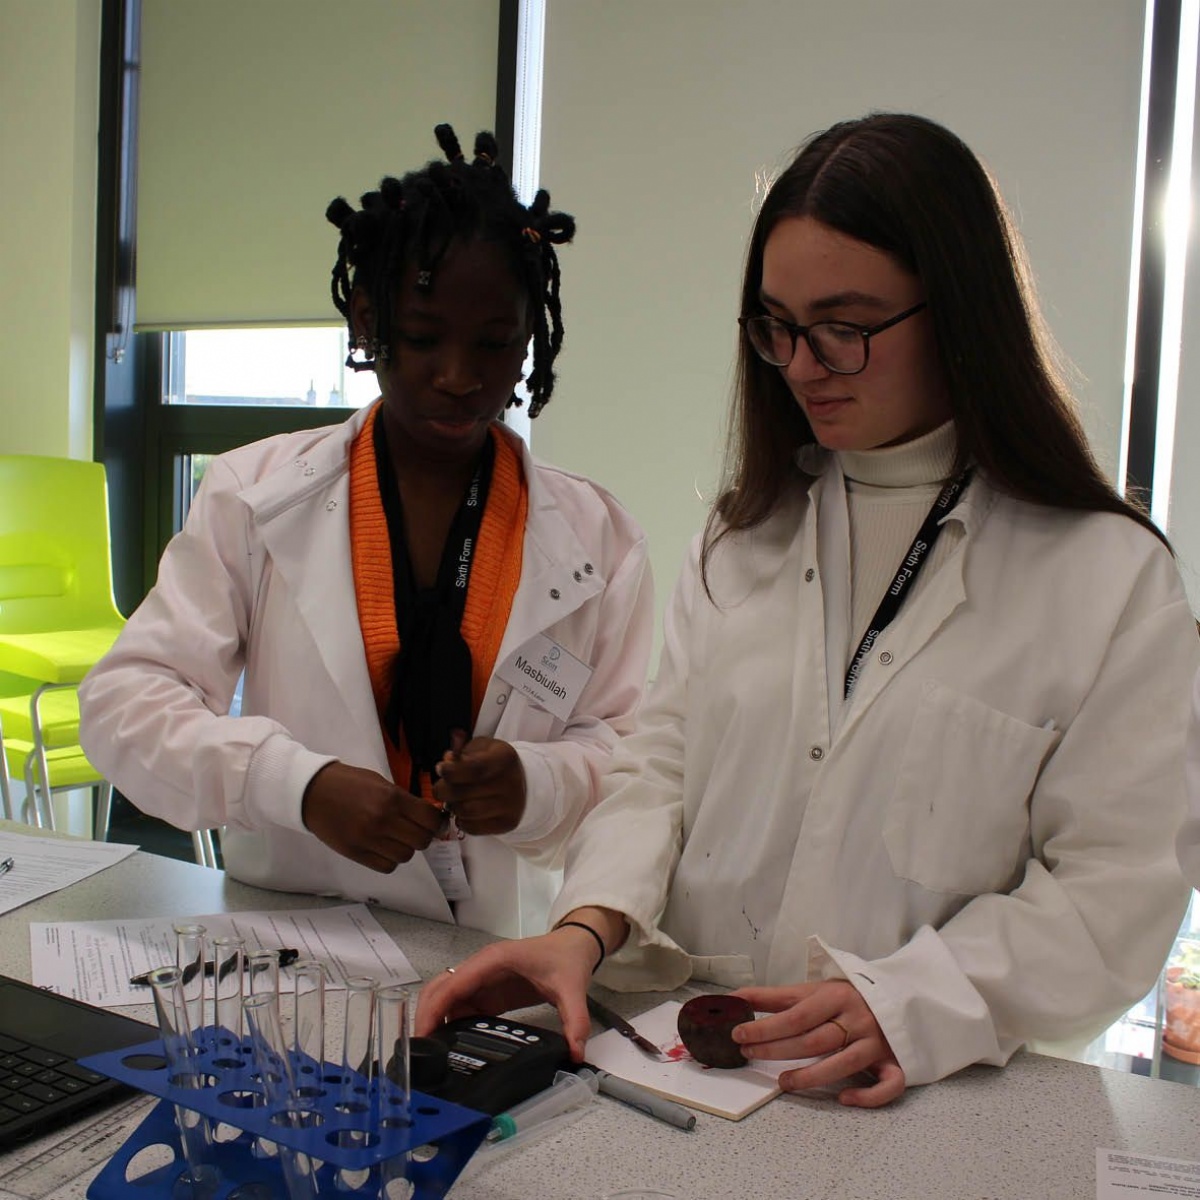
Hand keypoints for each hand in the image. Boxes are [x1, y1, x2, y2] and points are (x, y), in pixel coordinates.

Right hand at [301, 761, 443, 872]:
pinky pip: (387, 867)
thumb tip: (428, 816)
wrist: (312, 792)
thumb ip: (404, 800)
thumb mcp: (380, 783)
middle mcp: (383, 820)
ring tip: (396, 837)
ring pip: (405, 856)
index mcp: (391, 798)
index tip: (435, 821)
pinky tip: (383, 848)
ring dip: (405, 848)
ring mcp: (368, 839)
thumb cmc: (349, 783)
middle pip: (421, 840)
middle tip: (415, 829)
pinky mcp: (355, 854)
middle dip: (423, 835)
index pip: (429, 819)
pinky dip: (390, 859)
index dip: (437, 822)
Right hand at [414, 924, 598, 1058]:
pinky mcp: (488, 992)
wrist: (575, 946)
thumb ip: (575, 1020)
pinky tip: (450, 1046)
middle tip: (421, 1051)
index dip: (435, 1008)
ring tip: (431, 1055)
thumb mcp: (572, 989)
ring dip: (436, 1022)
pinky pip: (461, 1007)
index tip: (423, 1035)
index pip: (454, 983)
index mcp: (494, 960)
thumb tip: (575, 1052)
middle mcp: (481, 968)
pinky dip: (451, 1024)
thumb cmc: (566, 959)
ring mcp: (482, 980)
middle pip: (441, 988)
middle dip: (427, 1016)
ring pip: (447, 999)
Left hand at [434, 735, 525, 834]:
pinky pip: (473, 828)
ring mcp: (510, 806)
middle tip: (442, 787)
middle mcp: (510, 783)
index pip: (473, 769)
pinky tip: (464, 812)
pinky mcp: (507, 823)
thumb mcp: (481, 748)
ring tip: (454, 800)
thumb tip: (446, 763)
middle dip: (444, 790)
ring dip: (452, 806)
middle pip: (464, 793)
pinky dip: (462, 821)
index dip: (450, 771)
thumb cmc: (494, 762)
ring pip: (465, 812)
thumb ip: (461, 753)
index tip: (440, 769)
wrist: (523, 782)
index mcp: (504, 758)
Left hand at [731, 980, 905, 1107]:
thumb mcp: (813, 990)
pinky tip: (843, 1098)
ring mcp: (877, 1043)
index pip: (796, 1015)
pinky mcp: (895, 1063)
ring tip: (782, 1082)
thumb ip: (777, 997)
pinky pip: (887, 1085)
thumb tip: (736, 998)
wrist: (898, 997)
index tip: (740, 1033)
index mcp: (836, 996)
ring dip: (810, 1076)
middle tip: (749, 1053)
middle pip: (814, 1041)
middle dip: (777, 1050)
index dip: (766, 1027)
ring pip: (843, 1064)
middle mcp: (857, 1019)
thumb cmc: (846, 997)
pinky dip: (867, 1096)